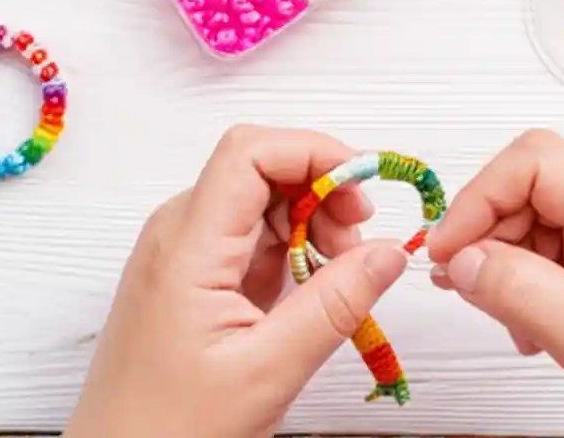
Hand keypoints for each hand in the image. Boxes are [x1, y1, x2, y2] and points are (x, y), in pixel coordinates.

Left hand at [64, 126, 407, 437]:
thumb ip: (335, 304)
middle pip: (260, 170)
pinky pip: (250, 237)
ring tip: (339, 277)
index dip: (314, 152)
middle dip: (322, 192)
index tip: (365, 188)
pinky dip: (292, 250)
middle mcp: (179, 234)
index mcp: (188, 245)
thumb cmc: (172, 428)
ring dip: (311, 223)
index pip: (250, 152)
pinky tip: (311, 290)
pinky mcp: (192, 275)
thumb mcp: (269, 370)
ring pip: (260, 201)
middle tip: (359, 248)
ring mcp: (183, 253)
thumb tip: (391, 251)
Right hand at [428, 130, 563, 437]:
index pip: (538, 161)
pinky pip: (562, 251)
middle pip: (536, 185)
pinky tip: (535, 328)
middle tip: (464, 290)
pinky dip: (532, 282)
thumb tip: (459, 256)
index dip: (480, 198)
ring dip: (509, 263)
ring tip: (513, 324)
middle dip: (490, 232)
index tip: (446, 254)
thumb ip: (522, 293)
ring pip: (542, 218)